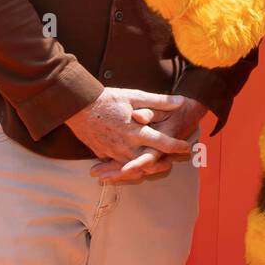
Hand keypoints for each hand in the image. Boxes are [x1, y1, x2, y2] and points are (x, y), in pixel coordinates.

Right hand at [65, 87, 192, 178]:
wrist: (77, 106)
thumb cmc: (108, 99)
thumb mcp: (135, 96)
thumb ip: (159, 101)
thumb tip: (181, 100)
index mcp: (136, 132)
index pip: (163, 143)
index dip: (178, 146)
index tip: (187, 146)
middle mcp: (125, 146)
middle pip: (150, 162)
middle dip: (164, 163)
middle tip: (174, 160)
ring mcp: (113, 153)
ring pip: (135, 168)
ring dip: (148, 167)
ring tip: (159, 164)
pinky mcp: (103, 154)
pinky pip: (119, 166)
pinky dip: (129, 168)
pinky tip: (135, 165)